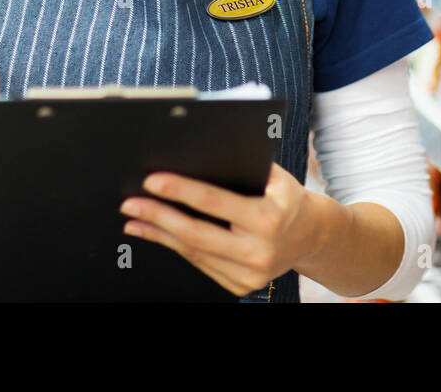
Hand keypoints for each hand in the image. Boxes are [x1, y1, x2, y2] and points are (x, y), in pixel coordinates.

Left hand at [119, 162, 326, 296]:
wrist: (311, 236)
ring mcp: (249, 274)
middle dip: (158, 216)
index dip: (180, 191)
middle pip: (196, 233)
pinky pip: (200, 263)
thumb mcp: (273, 177)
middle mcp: (258, 251)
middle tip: (130, 202)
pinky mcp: (240, 286)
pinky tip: (156, 234)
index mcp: (267, 219)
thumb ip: (241, 167)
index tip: (152, 180)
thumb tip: (191, 154)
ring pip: (193, 252)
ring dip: (158, 234)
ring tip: (134, 218)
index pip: (214, 202)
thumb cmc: (285, 197)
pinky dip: (175, 247)